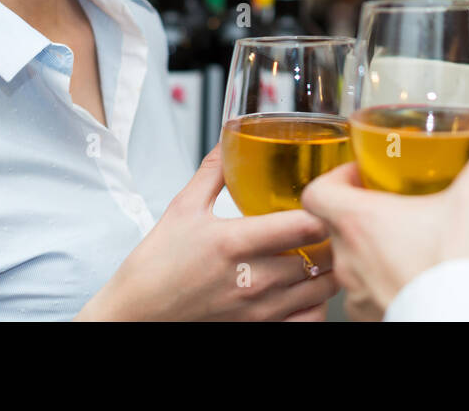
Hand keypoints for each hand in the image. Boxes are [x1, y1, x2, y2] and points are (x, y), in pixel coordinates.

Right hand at [77, 143, 339, 320]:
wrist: (134, 317)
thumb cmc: (155, 267)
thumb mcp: (181, 209)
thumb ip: (213, 172)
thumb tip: (229, 138)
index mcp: (235, 243)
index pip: (304, 225)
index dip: (326, 208)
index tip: (329, 196)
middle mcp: (253, 280)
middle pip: (323, 257)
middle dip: (334, 236)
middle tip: (333, 221)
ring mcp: (258, 312)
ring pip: (323, 289)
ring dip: (330, 268)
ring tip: (322, 251)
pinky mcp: (258, 332)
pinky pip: (309, 320)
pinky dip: (317, 303)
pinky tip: (308, 287)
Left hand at [301, 120, 468, 320]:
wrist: (465, 322)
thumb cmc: (457, 274)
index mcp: (360, 223)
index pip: (318, 192)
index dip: (337, 178)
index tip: (362, 174)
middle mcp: (350, 261)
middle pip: (337, 226)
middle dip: (366, 213)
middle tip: (398, 204)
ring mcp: (360, 294)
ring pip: (355, 263)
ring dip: (376, 250)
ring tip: (413, 242)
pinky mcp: (376, 318)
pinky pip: (371, 295)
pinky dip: (388, 283)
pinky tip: (419, 276)